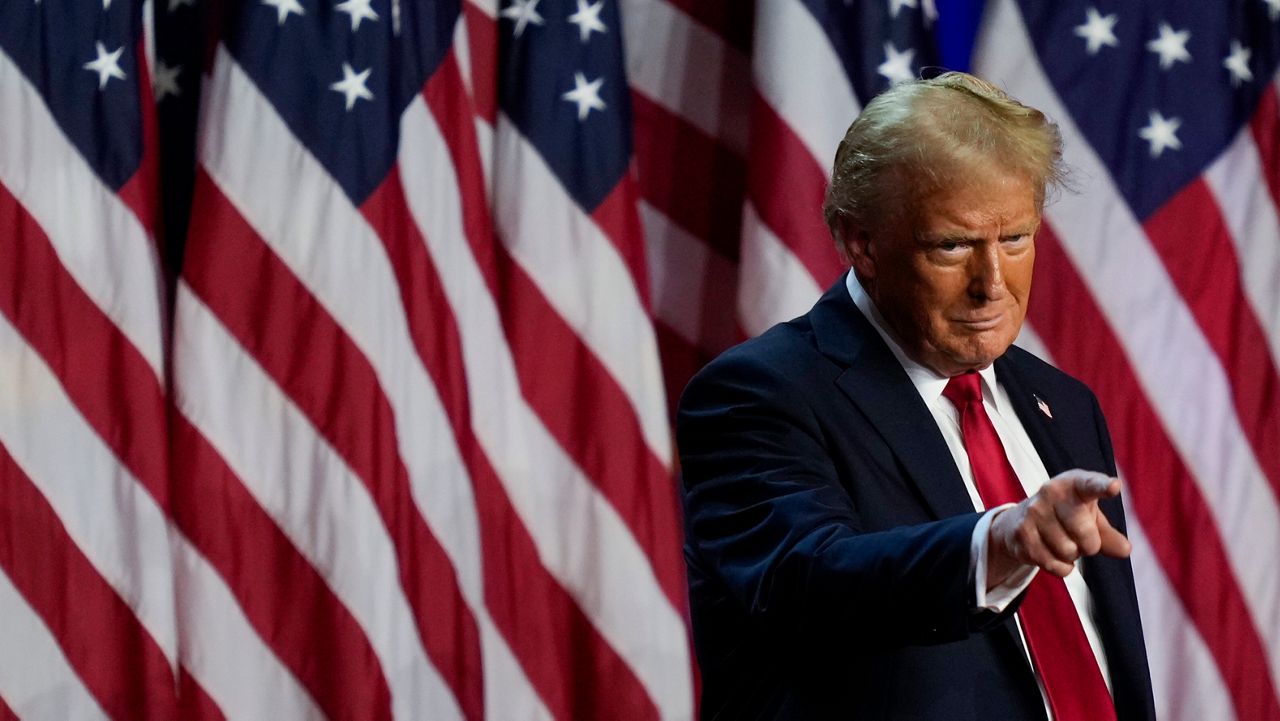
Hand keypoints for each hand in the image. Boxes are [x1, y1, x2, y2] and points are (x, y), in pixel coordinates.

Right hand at [987, 470, 1130, 587]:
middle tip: (1081, 538)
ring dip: (1072, 555)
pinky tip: (1052, 553)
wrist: (1020, 520)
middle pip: (1085, 534)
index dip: (1103, 486)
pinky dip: (1062, 567)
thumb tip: (1125, 550)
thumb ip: (1109, 534)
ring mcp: (1034, 512)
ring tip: (1061, 541)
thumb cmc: (1066, 516)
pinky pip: (1056, 565)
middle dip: (1090, 545)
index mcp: (1074, 484)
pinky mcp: (1022, 533)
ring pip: (1069, 552)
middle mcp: (1051, 492)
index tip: (1115, 487)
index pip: (1090, 485)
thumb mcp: (1090, 518)